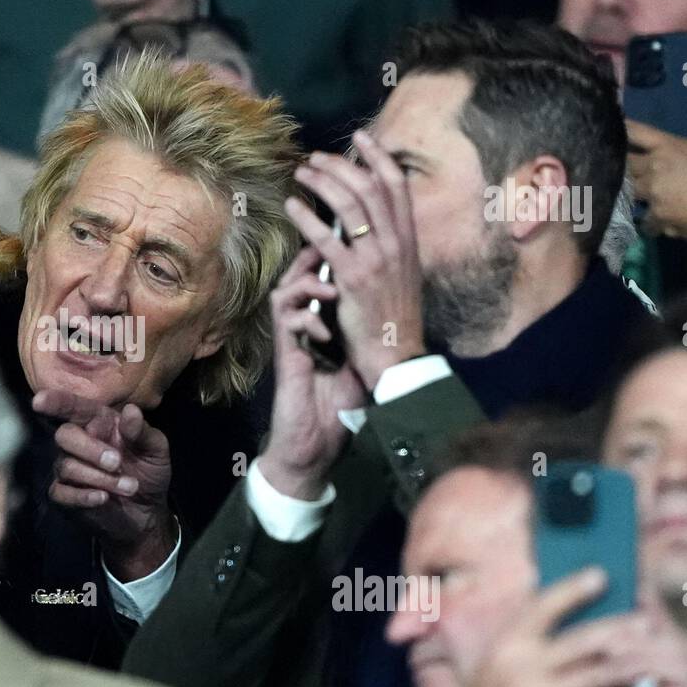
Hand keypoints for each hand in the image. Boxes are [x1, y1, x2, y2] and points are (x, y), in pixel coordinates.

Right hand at [33, 389, 172, 580]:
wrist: (147, 511)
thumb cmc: (149, 472)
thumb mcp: (156, 449)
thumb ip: (142, 431)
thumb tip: (131, 411)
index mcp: (99, 423)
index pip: (73, 407)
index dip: (56, 401)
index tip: (39, 401)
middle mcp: (78, 441)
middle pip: (64, 435)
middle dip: (90, 449)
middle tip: (117, 463)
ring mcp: (68, 468)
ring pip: (67, 466)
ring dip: (100, 478)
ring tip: (129, 487)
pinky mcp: (64, 494)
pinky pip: (61, 492)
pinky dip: (83, 495)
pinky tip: (103, 498)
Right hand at [257, 247, 365, 500]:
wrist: (316, 442)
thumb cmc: (340, 405)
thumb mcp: (363, 361)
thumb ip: (370, 332)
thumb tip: (401, 309)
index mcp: (322, 321)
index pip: (322, 276)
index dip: (334, 255)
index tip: (354, 243)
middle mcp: (303, 324)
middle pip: (298, 272)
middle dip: (314, 255)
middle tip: (332, 248)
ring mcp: (292, 338)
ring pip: (285, 289)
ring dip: (309, 283)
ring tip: (331, 288)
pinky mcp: (285, 354)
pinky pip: (286, 320)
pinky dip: (306, 317)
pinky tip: (324, 330)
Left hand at [286, 130, 425, 390]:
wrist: (396, 356)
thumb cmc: (392, 317)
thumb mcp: (400, 274)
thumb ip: (388, 245)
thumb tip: (367, 219)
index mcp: (409, 240)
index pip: (396, 186)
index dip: (378, 157)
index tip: (361, 137)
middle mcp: (396, 244)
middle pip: (369, 187)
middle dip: (341, 164)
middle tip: (315, 157)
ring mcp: (376, 259)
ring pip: (349, 205)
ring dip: (322, 182)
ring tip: (301, 173)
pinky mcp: (353, 278)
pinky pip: (327, 239)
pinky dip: (308, 218)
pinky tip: (293, 206)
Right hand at [461, 569, 646, 686]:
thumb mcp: (499, 657)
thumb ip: (524, 627)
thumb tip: (547, 581)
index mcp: (508, 644)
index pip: (542, 607)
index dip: (572, 588)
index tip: (600, 574)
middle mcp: (523, 667)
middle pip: (582, 640)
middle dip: (619, 628)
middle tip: (646, 620)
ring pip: (599, 675)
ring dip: (629, 666)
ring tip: (648, 657)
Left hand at [627, 119, 686, 246]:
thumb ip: (672, 151)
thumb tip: (652, 156)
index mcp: (668, 147)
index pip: (636, 133)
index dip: (619, 132)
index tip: (607, 133)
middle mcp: (655, 167)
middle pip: (624, 165)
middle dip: (622, 170)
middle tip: (621, 174)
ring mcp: (653, 192)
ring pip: (629, 194)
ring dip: (636, 197)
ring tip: (648, 199)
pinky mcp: (656, 216)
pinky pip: (645, 220)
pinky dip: (653, 222)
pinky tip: (664, 222)